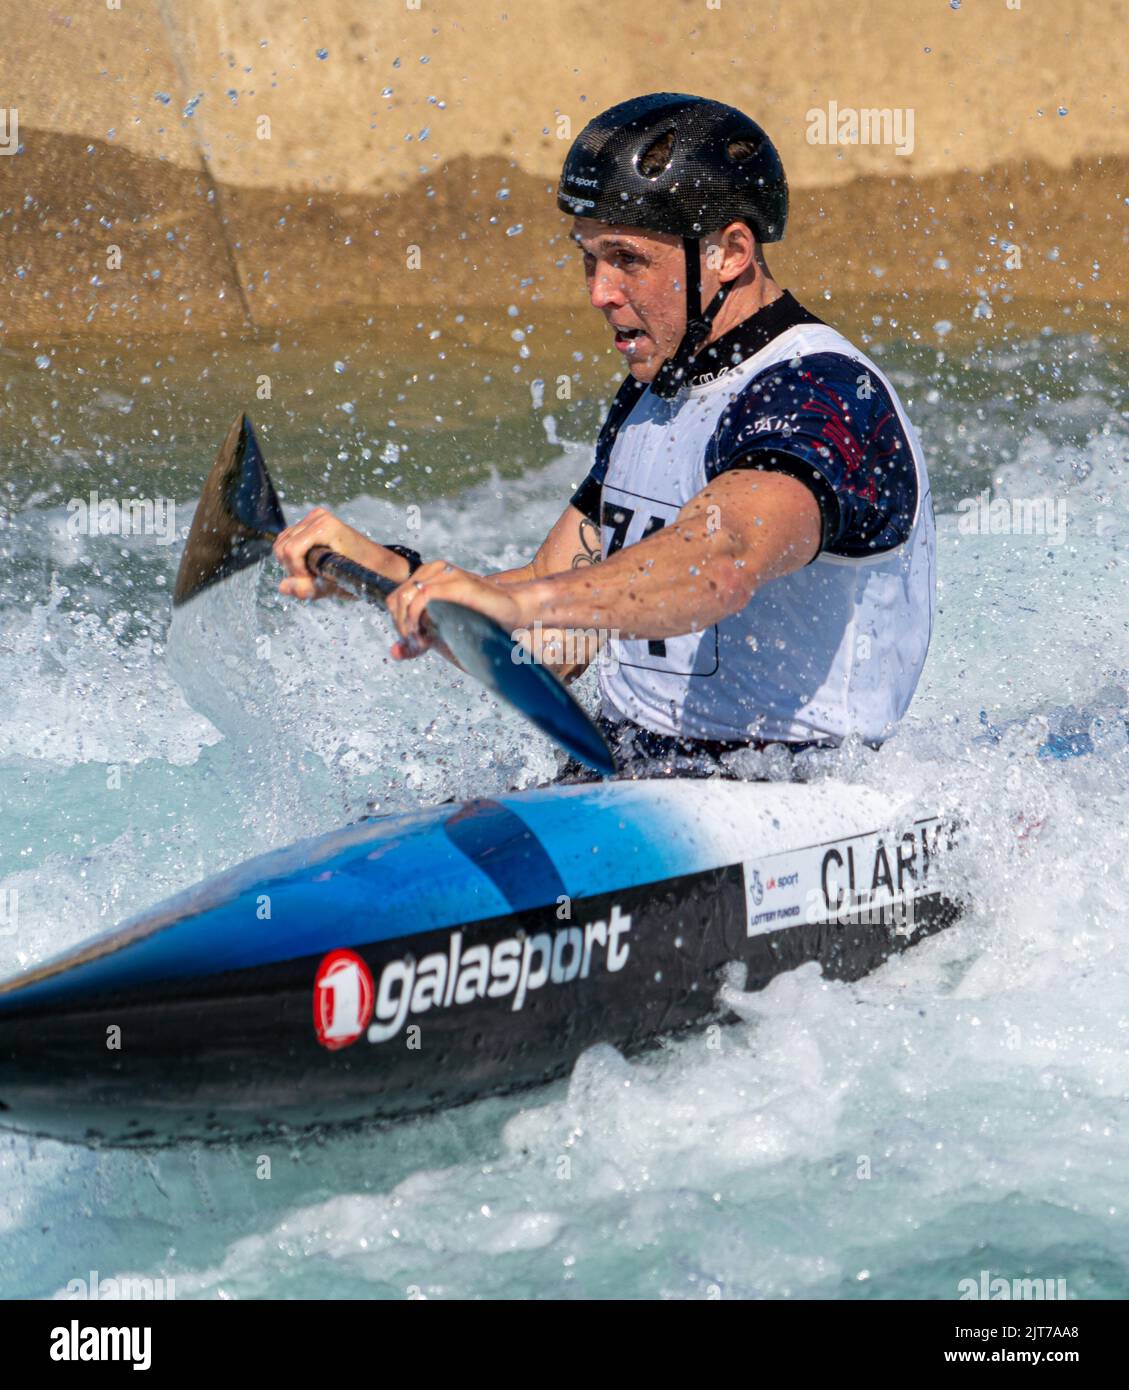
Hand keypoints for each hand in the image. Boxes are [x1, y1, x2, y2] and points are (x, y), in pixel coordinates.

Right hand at [273, 507, 409, 600]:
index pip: (291, 550)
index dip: (296, 572)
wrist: (377, 565)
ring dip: (292, 564)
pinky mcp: (311, 523)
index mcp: (325, 526)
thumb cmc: (361, 576)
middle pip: (283, 546)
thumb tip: (282, 587)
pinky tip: (311, 566)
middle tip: (312, 580)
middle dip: (293, 568)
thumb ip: (307, 588)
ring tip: (313, 574)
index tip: (312, 582)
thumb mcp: (333, 587)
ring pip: (282, 543)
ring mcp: (314, 517)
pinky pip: (288, 540)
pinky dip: (294, 557)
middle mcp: (318, 517)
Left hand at [386, 559, 528, 660]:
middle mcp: (434, 571)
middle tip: (420, 644)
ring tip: (425, 642)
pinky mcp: (457, 582)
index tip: (417, 643)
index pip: (394, 600)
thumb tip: (393, 653)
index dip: (399, 624)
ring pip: (404, 597)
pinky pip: (423, 596)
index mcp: (428, 578)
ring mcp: (445, 574)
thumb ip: (416, 642)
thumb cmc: (481, 624)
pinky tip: (429, 636)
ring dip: (408, 625)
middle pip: (395, 600)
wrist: (515, 612)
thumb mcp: (443, 636)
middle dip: (402, 627)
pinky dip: (418, 619)